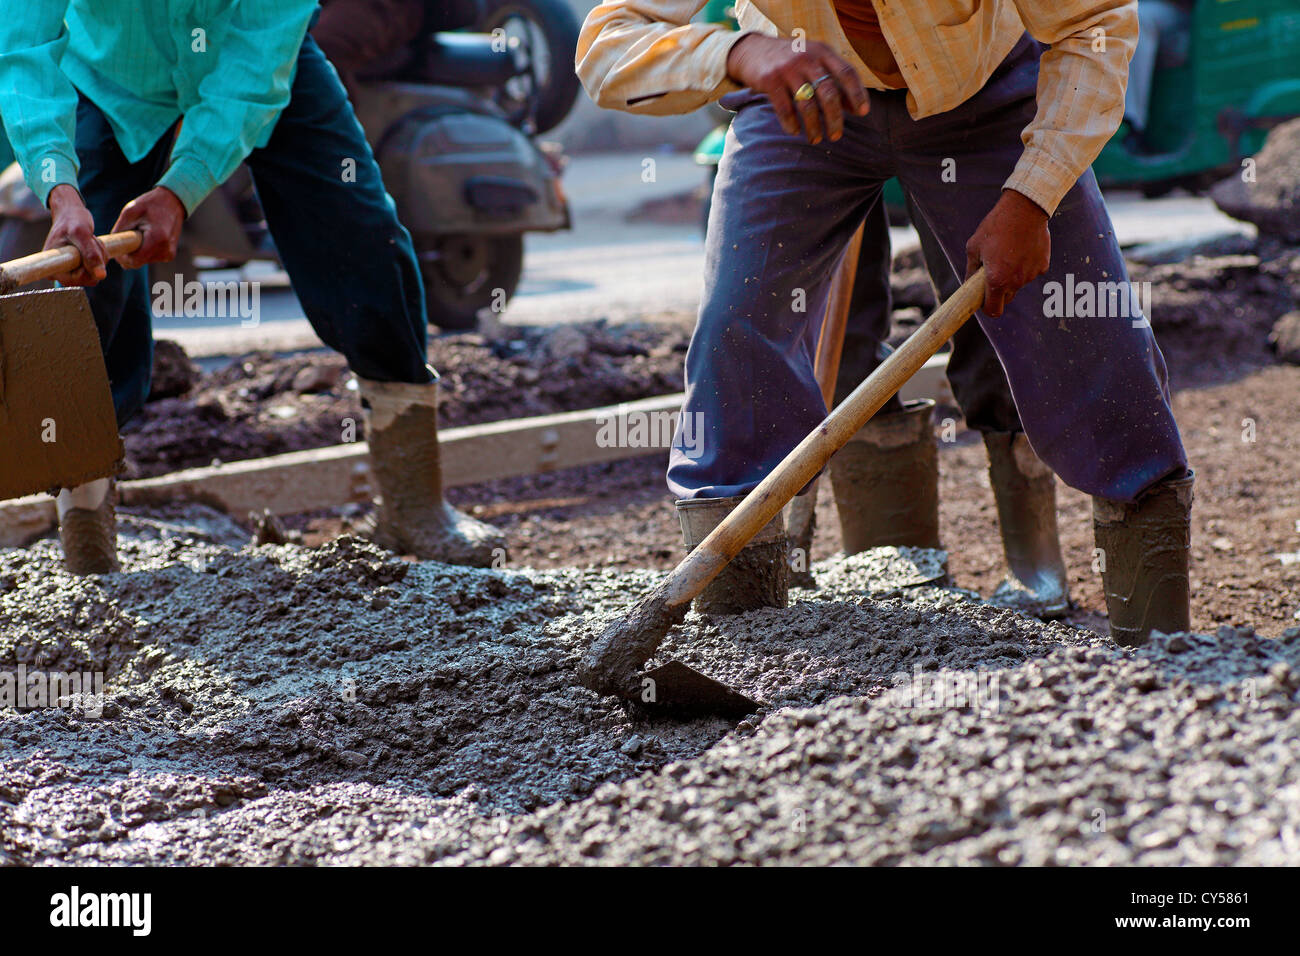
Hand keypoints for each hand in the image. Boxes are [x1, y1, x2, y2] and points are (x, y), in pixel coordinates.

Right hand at [44, 184, 107, 285]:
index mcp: (52, 267)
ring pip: (96, 273)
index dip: (85, 267)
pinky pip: (98, 268)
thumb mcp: (82, 234)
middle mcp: (60, 273)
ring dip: (99, 255)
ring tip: (89, 239)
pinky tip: (92, 242)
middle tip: (89, 239)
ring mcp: (71, 271)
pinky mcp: (80, 267)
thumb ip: (90, 254)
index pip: (75, 280)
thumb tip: (101, 276)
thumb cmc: (72, 220)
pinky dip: (100, 255)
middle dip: (95, 259)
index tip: (81, 247)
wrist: (71, 213)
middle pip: (89, 278)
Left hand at [111, 186, 186, 269]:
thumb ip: (119, 230)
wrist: (173, 202)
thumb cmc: (151, 204)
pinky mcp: (169, 255)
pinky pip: (150, 258)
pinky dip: (144, 251)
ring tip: (139, 235)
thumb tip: (111, 246)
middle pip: (138, 263)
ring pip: (143, 261)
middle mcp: (165, 250)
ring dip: (136, 252)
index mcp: (157, 239)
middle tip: (125, 238)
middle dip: (128, 254)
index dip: (122, 257)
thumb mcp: (130, 212)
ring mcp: (169, 254)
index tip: (117, 246)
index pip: (134, 261)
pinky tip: (146, 238)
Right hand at [726, 33, 867, 144]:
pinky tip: (795, 132)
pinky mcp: (770, 80)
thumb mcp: (814, 63)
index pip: (847, 72)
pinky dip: (791, 124)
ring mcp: (788, 69)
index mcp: (823, 52)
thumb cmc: (791, 62)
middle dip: (835, 118)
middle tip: (836, 136)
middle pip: (829, 92)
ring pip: (807, 104)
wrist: (754, 50)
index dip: (857, 93)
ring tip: (815, 140)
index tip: (863, 113)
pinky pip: (785, 109)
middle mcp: (807, 58)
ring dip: (813, 127)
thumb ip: (834, 80)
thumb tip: (855, 108)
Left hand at [965, 189, 1050, 316]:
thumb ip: (971, 271)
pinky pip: (1031, 272)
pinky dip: (1025, 266)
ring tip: (1007, 253)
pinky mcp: (1043, 265)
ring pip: (1018, 284)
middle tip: (993, 272)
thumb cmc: (995, 226)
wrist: (1025, 208)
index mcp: (996, 280)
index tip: (983, 299)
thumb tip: (968, 285)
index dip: (986, 307)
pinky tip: (1021, 248)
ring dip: (1012, 276)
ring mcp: (1031, 275)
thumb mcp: (974, 247)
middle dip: (998, 291)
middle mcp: (1016, 282)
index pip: (993, 310)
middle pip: (1006, 299)